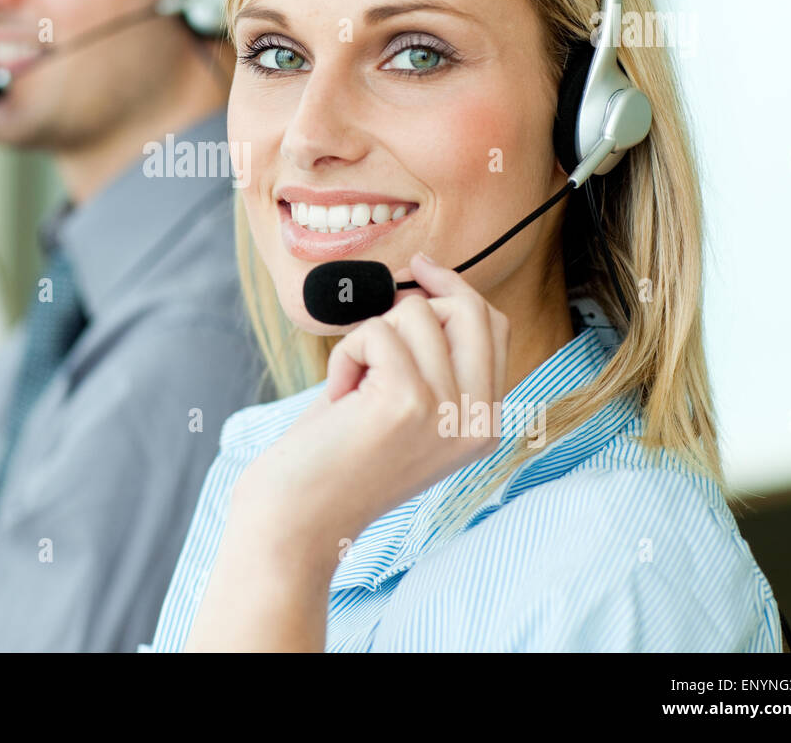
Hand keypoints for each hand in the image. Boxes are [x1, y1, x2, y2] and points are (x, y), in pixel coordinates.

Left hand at [229, 251, 510, 574]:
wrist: (298, 518)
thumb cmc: (337, 457)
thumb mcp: (405, 406)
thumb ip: (433, 358)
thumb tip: (429, 285)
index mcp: (484, 423)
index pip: (493, 327)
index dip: (454, 290)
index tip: (420, 272)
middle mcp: (478, 421)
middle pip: (470, 309)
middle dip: (418, 296)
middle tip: (375, 319)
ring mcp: (447, 412)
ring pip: (415, 313)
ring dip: (368, 337)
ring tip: (352, 387)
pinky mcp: (407, 402)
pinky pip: (376, 331)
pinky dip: (346, 354)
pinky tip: (339, 396)